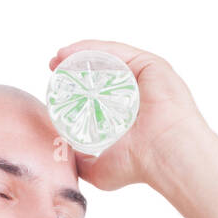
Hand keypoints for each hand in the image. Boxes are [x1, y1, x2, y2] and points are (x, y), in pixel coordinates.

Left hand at [48, 39, 207, 191]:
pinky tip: (72, 53)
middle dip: (75, 65)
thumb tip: (62, 155)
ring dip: (80, 54)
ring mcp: (145, 77)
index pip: (100, 92)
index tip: (56, 86)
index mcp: (129, 112)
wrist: (164, 155)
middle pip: (102, 71)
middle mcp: (138, 92)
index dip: (77, 86)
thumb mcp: (99, 168)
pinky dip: (92, 49)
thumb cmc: (138, 166)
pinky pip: (116, 52)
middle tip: (53, 66)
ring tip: (58, 58)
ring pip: (108, 58)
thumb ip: (81, 161)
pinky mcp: (150, 64)